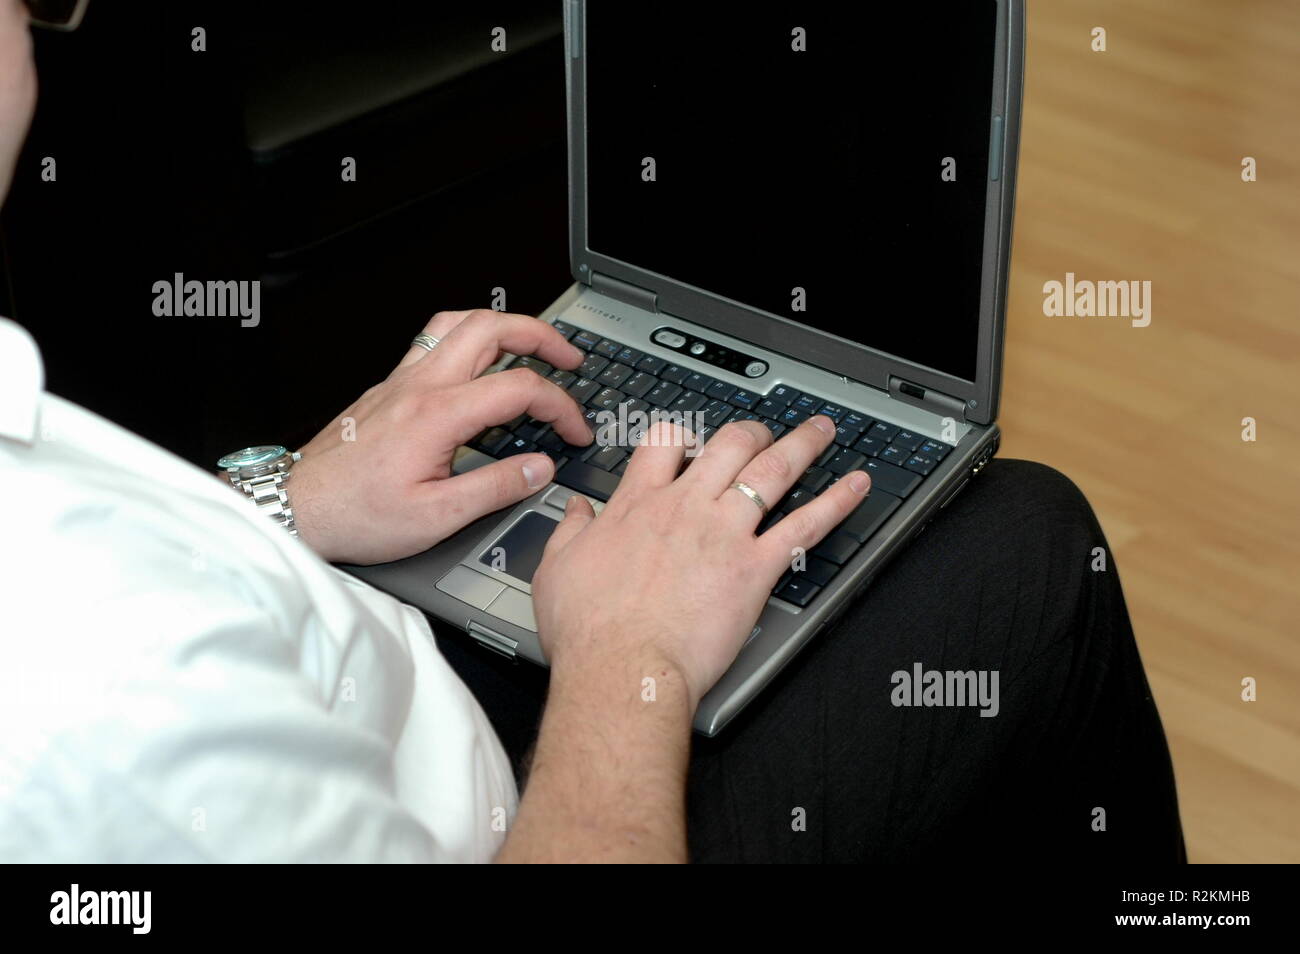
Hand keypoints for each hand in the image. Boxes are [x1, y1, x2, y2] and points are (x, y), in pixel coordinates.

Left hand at [289, 309, 592, 564]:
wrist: (296, 508)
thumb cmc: (355, 515)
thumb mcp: (436, 518)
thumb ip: (495, 488)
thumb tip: (540, 469)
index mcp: (438, 415)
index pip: (519, 388)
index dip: (561, 406)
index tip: (576, 431)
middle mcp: (419, 386)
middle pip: (492, 328)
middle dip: (541, 335)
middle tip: (570, 358)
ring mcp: (400, 381)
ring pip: (458, 322)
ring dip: (503, 325)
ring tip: (530, 344)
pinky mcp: (388, 388)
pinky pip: (433, 339)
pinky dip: (468, 338)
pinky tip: (477, 362)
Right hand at [531, 416, 871, 708]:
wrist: (621, 669)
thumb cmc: (589, 632)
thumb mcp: (556, 571)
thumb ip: (570, 533)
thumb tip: (576, 511)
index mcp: (637, 507)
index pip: (663, 446)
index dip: (682, 436)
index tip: (691, 440)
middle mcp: (685, 508)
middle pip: (726, 445)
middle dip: (749, 432)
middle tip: (762, 431)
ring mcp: (724, 533)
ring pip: (771, 470)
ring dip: (802, 445)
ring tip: (821, 431)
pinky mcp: (755, 566)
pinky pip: (806, 524)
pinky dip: (836, 501)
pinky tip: (857, 485)